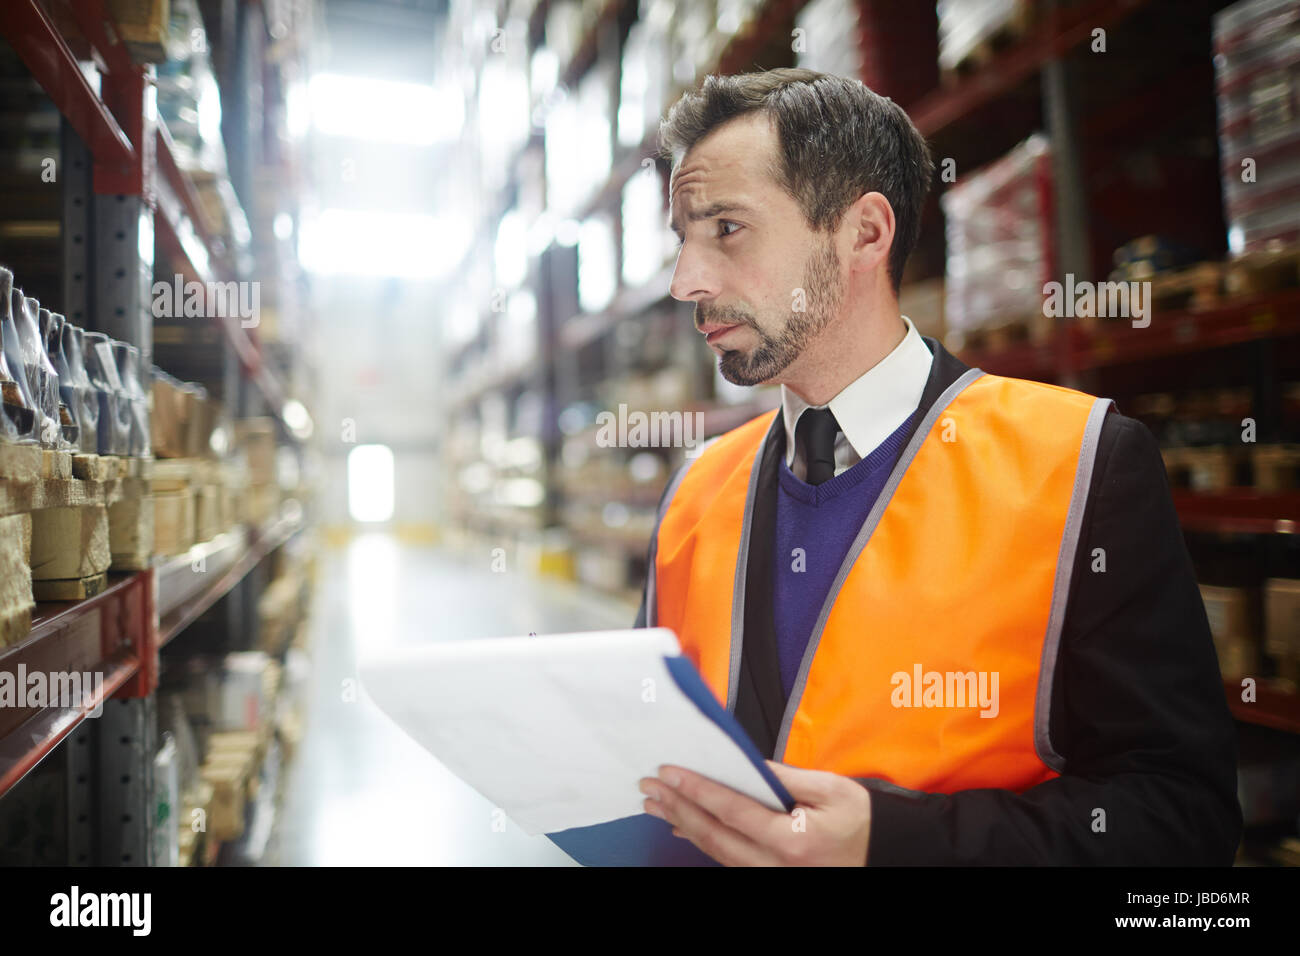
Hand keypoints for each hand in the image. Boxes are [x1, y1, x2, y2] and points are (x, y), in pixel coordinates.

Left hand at [639, 761, 871, 865]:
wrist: (883, 857)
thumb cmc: (861, 822)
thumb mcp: (832, 789)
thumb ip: (786, 778)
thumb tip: (747, 764)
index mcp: (790, 841)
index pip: (730, 811)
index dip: (696, 790)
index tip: (669, 772)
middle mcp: (774, 865)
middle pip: (714, 835)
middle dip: (677, 808)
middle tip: (649, 787)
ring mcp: (770, 876)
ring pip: (716, 852)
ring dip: (683, 825)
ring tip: (656, 805)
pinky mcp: (770, 877)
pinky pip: (728, 861)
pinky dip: (703, 842)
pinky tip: (684, 828)